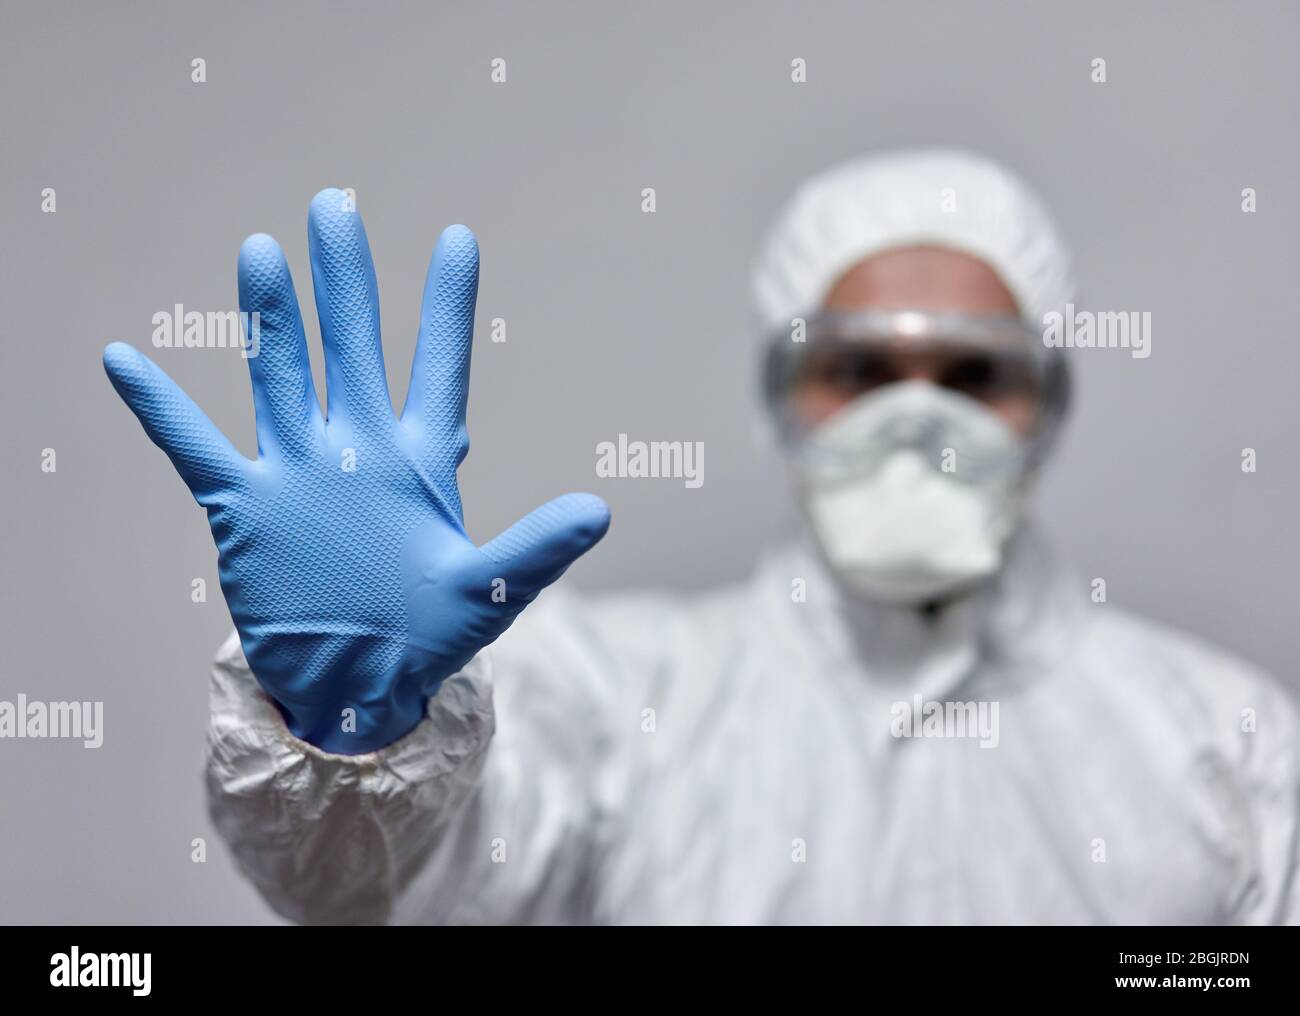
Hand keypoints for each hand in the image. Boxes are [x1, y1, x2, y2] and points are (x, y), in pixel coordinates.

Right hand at [104, 189, 609, 752]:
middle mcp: (358, 450)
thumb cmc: (428, 637)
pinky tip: (127, 359)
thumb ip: (536, 549)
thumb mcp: (487, 592)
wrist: (356, 687)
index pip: (440, 366)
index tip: (459, 238)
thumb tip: (599, 510)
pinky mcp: (247, 506)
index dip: (447, 305)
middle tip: (337, 206)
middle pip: (352, 348)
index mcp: (421, 461)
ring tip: (260, 252)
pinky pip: (197, 448)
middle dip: (345, 281)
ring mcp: (299, 472)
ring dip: (269, 319)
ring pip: (281, 377)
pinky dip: (163, 409)